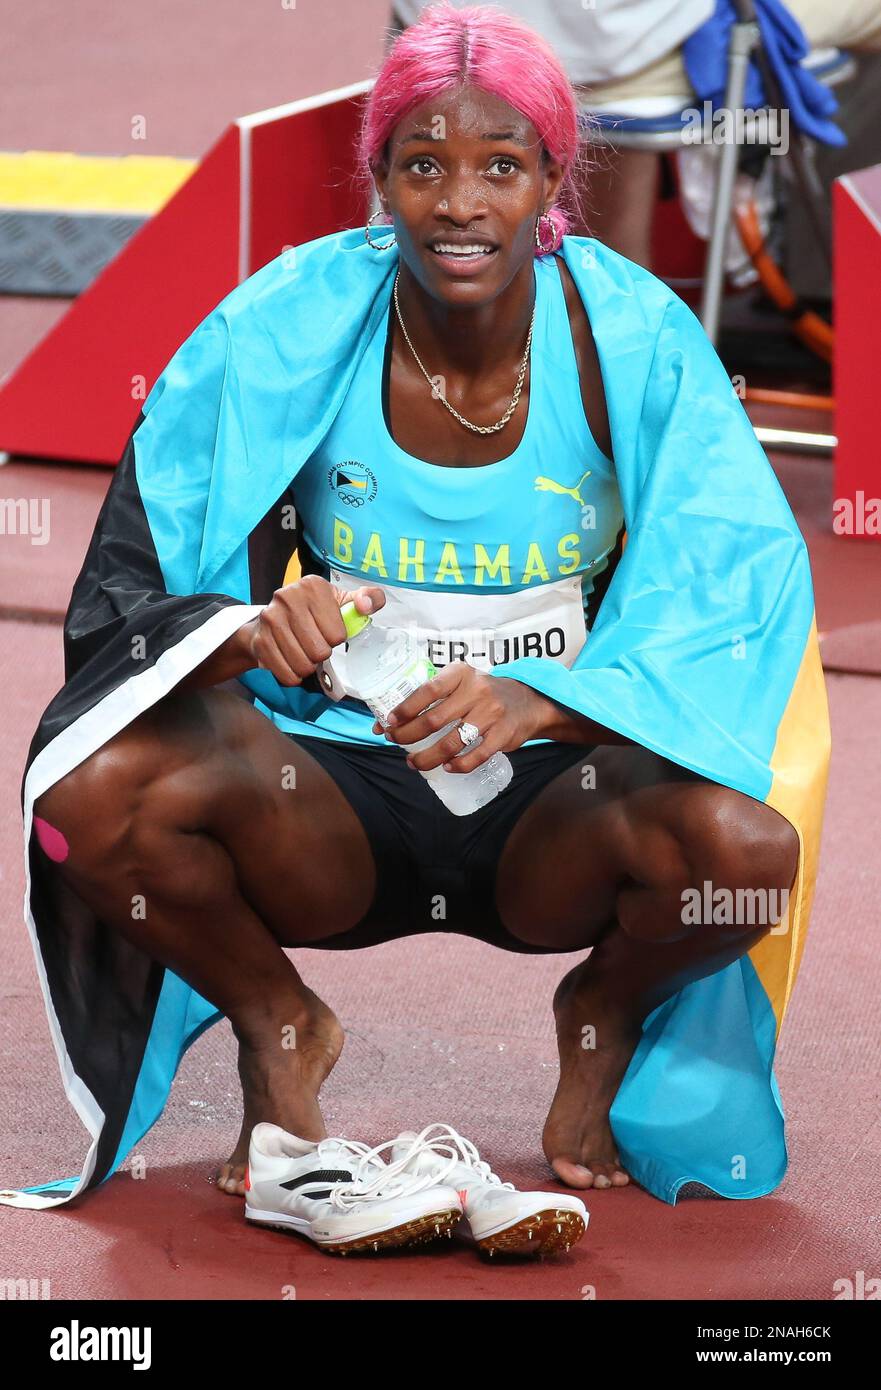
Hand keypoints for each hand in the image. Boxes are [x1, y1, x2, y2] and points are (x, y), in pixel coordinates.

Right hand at [246, 575, 385, 685]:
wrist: (272, 621)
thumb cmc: (314, 612)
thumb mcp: (342, 602)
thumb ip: (367, 599)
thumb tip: (366, 606)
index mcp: (313, 586)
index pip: (338, 634)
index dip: (337, 638)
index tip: (328, 631)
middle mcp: (288, 597)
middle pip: (320, 651)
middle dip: (322, 654)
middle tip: (315, 645)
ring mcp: (270, 619)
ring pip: (303, 665)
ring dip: (308, 666)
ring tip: (304, 653)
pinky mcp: (260, 640)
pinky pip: (286, 674)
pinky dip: (293, 676)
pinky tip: (292, 662)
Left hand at [372, 662, 551, 772]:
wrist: (527, 701)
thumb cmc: (482, 694)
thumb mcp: (460, 684)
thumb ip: (429, 699)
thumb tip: (384, 722)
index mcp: (462, 673)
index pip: (428, 690)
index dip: (406, 708)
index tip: (389, 722)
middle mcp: (477, 690)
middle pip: (434, 719)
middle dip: (409, 735)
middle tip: (396, 742)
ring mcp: (492, 713)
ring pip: (452, 743)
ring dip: (428, 757)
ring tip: (414, 762)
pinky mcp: (503, 734)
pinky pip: (476, 756)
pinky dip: (458, 765)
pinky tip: (446, 767)